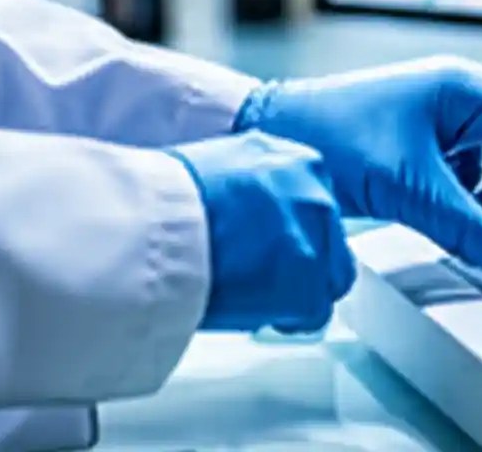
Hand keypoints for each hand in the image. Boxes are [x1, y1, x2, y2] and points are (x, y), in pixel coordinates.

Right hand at [166, 131, 355, 332]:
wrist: (150, 230)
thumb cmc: (166, 200)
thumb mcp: (219, 165)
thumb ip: (252, 187)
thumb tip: (249, 210)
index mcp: (298, 161)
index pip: (317, 203)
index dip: (295, 231)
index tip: (275, 246)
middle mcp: (318, 196)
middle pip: (330, 242)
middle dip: (302, 262)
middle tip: (265, 277)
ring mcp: (318, 243)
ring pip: (328, 280)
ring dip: (295, 291)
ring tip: (252, 296)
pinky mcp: (309, 288)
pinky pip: (313, 315)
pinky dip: (286, 320)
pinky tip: (253, 312)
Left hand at [234, 56, 481, 265]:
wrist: (274, 129)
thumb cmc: (331, 136)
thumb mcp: (403, 187)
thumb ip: (458, 220)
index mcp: (465, 90)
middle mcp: (462, 90)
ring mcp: (445, 106)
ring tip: (475, 208)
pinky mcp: (429, 126)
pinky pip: (478, 152)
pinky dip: (480, 180)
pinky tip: (451, 201)